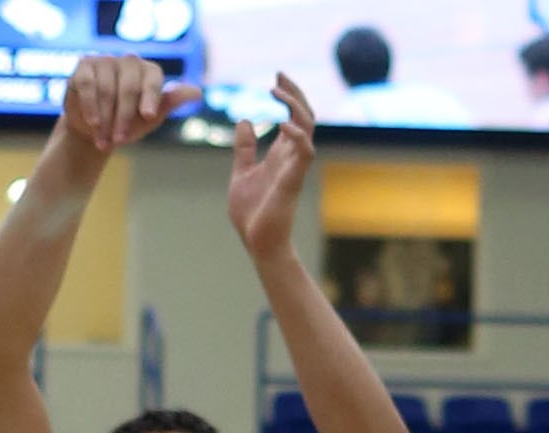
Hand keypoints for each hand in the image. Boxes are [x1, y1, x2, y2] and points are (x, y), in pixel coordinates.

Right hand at [62, 54, 199, 150]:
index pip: (153, 79)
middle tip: (120, 141)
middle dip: (124, 117)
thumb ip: (170, 103)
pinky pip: (87, 84)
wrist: (95, 127)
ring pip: (106, 88)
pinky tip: (92, 122)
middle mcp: (129, 61)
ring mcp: (105, 61)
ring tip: (104, 141)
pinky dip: (90, 105)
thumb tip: (197, 92)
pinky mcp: (84, 66)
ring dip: (105, 118)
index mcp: (149, 71)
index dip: (151, 97)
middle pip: (129, 87)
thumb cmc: (127, 121)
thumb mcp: (150, 117)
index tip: (148, 116)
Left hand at [228, 73, 315, 258]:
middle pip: (304, 116)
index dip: (288, 96)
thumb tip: (246, 121)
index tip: (275, 79)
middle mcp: (291, 157)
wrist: (257, 242)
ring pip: (307, 128)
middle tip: (279, 73)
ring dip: (295, 106)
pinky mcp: (293, 180)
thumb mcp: (241, 172)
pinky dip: (297, 135)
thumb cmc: (252, 213)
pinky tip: (283, 123)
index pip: (292, 117)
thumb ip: (245, 149)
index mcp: (280, 154)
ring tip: (277, 90)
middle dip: (294, 92)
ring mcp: (294, 167)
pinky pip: (305, 151)